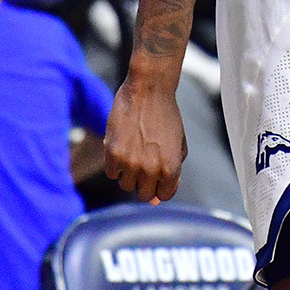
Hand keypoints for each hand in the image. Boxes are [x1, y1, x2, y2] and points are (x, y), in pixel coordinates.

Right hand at [103, 73, 187, 201]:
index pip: (164, 195)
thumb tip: (155, 200)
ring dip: (129, 173)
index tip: (157, 173)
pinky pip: (111, 173)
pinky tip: (123, 146)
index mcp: (171, 168)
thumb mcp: (178, 144)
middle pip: (144, 194)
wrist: (150, 89)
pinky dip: (115, 164)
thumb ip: (171, 172)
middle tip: (145, 162)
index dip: (161, 185)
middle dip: (145, 182)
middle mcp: (151, 169)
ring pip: (126, 185)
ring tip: (134, 151)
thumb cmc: (166, 115)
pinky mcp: (113, 153)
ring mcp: (131, 162)